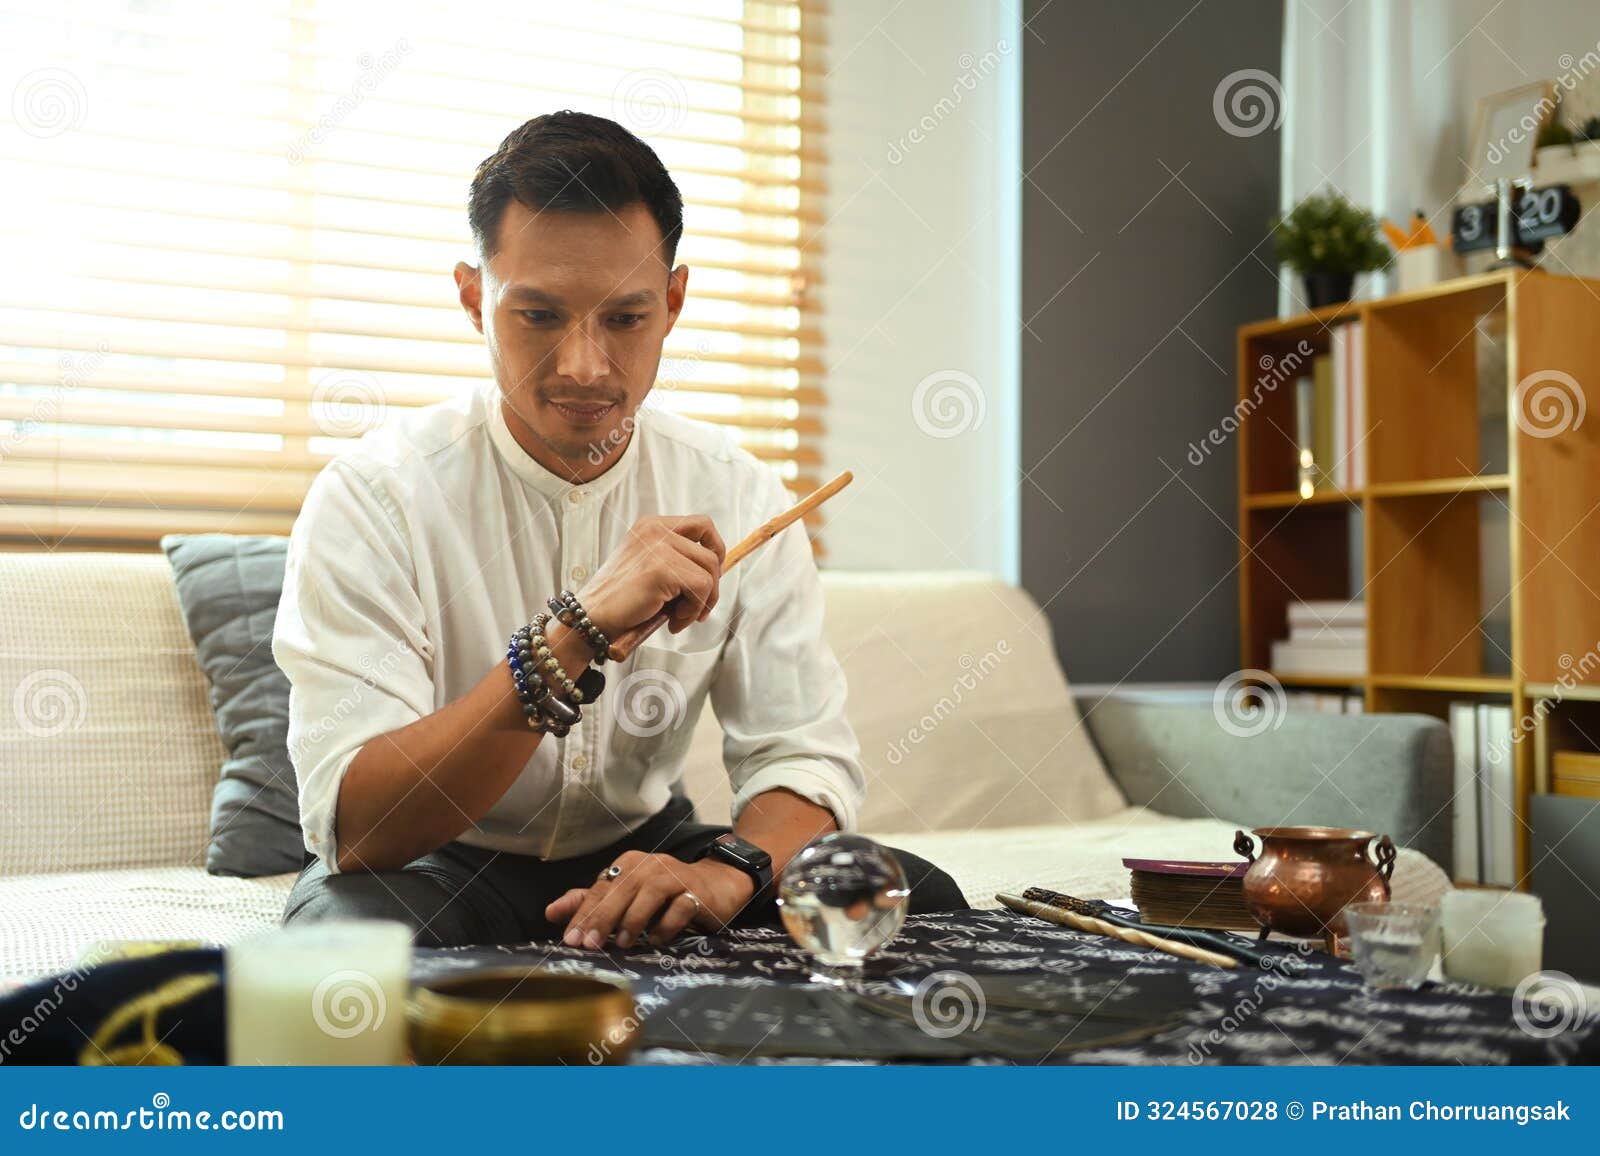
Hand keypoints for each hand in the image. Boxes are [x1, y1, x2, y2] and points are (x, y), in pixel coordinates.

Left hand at [545, 851, 755, 949]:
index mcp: (628, 864)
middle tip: (590, 945)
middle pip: (622, 889)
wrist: (716, 886)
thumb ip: (590, 902)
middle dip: (604, 918)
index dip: (584, 914)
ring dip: (635, 919)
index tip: (571, 940)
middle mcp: (650, 865)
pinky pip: (681, 907)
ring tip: (624, 944)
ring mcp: (676, 877)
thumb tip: (550, 912)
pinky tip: (657, 941)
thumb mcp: (626, 895)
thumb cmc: (664, 894)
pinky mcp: (697, 893)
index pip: (601, 888)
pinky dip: (667, 925)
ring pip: (651, 893)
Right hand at [577, 514, 724, 640]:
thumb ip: (677, 560)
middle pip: (711, 552)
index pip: (703, 525)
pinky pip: (701, 589)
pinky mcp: (663, 569)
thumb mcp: (651, 567)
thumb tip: (716, 570)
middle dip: (712, 586)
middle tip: (697, 607)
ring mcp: (659, 547)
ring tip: (678, 617)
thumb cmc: (620, 599)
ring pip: (709, 574)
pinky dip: (692, 611)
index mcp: (652, 525)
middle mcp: (656, 529)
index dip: (715, 550)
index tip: (711, 576)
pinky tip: (672, 621)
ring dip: (700, 603)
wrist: (592, 617)